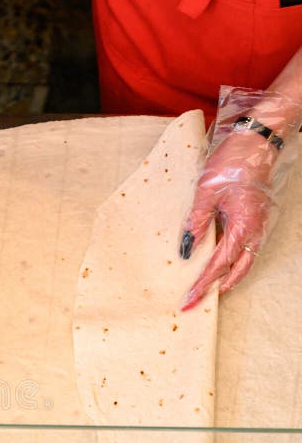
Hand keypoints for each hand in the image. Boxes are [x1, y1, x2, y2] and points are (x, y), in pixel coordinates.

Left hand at [179, 128, 275, 310]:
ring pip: (245, 262)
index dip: (203, 284)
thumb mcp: (205, 194)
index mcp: (243, 226)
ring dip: (226, 278)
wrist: (257, 140)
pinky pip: (246, 249)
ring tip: (205, 290)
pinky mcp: (256, 219)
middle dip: (215, 289)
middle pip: (237, 271)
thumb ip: (195, 224)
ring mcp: (258, 225)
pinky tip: (217, 266)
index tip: (188, 300)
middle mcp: (255, 230)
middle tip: (194, 302)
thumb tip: (185, 252)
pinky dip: (233, 263)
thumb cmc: (232, 162)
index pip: (219, 264)